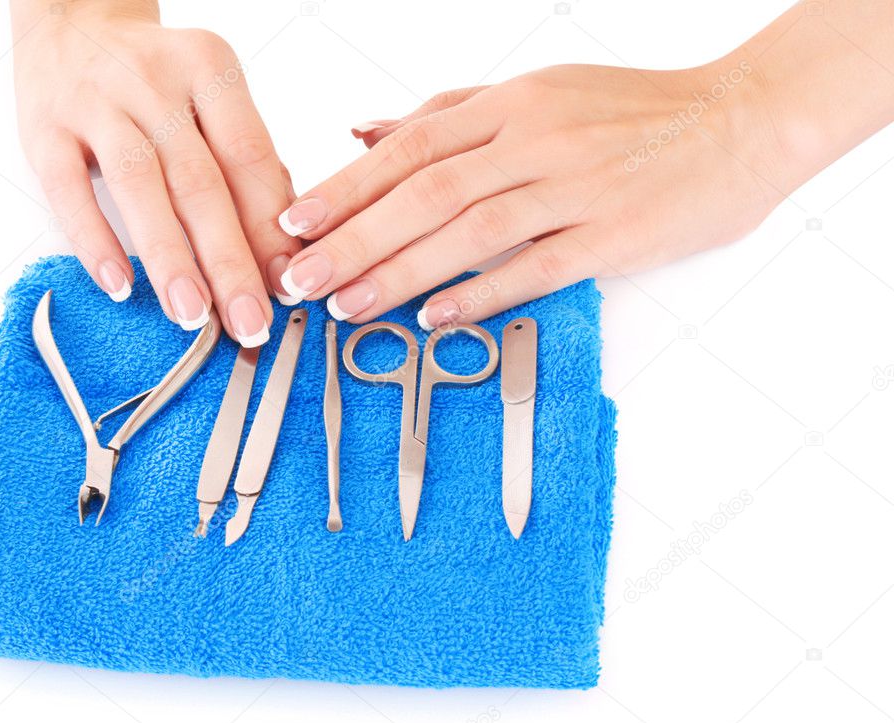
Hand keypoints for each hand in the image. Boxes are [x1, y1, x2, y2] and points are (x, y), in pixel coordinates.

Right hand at [12, 1, 299, 344]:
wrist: (71, 20)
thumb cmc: (156, 78)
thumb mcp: (211, 96)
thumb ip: (246, 160)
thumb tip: (284, 243)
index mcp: (209, 70)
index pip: (250, 159)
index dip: (272, 228)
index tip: (288, 285)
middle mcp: (154, 83)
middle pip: (201, 181)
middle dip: (230, 261)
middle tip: (250, 322)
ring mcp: (96, 103)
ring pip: (140, 186)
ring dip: (169, 258)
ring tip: (192, 316)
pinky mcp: (45, 128)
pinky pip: (70, 189)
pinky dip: (95, 239)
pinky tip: (118, 283)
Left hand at [276, 61, 785, 327]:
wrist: (738, 122)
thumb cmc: (635, 111)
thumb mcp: (538, 93)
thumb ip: (453, 115)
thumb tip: (370, 133)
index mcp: (512, 105)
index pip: (410, 149)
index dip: (346, 187)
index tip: (297, 223)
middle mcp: (535, 141)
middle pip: (425, 193)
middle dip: (353, 239)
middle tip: (301, 279)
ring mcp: (575, 188)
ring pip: (470, 231)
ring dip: (402, 271)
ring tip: (349, 305)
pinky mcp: (613, 234)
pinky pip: (537, 266)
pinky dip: (483, 292)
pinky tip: (437, 315)